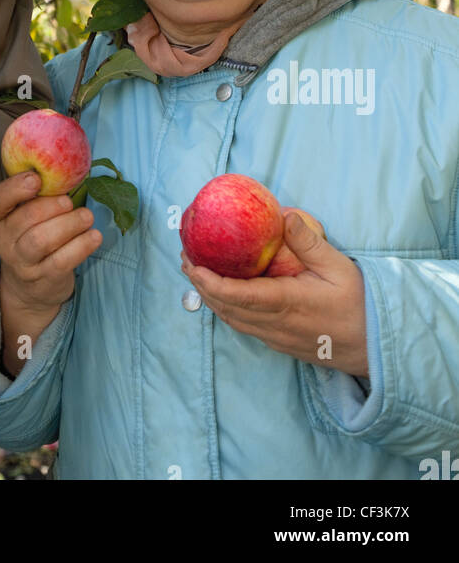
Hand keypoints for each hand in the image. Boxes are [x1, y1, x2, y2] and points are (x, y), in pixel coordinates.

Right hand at [0, 172, 101, 316]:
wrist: (29, 288)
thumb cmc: (33, 238)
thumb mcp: (26, 217)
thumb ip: (39, 196)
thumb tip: (67, 170)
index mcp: (0, 218)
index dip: (14, 188)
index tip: (36, 179)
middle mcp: (6, 240)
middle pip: (24, 220)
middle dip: (51, 207)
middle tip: (70, 202)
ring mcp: (22, 263)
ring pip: (41, 241)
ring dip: (68, 225)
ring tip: (87, 217)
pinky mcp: (43, 280)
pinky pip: (61, 262)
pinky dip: (81, 246)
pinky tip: (95, 236)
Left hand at [181, 210, 368, 378]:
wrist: (376, 347)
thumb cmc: (360, 304)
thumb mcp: (338, 266)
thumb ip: (308, 242)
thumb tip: (284, 215)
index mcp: (287, 303)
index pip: (238, 296)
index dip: (209, 282)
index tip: (191, 264)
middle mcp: (275, 324)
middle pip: (226, 308)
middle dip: (201, 284)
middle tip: (186, 258)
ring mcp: (276, 337)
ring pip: (233, 320)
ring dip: (211, 297)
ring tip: (197, 272)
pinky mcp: (279, 343)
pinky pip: (244, 326)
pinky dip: (227, 308)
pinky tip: (224, 292)